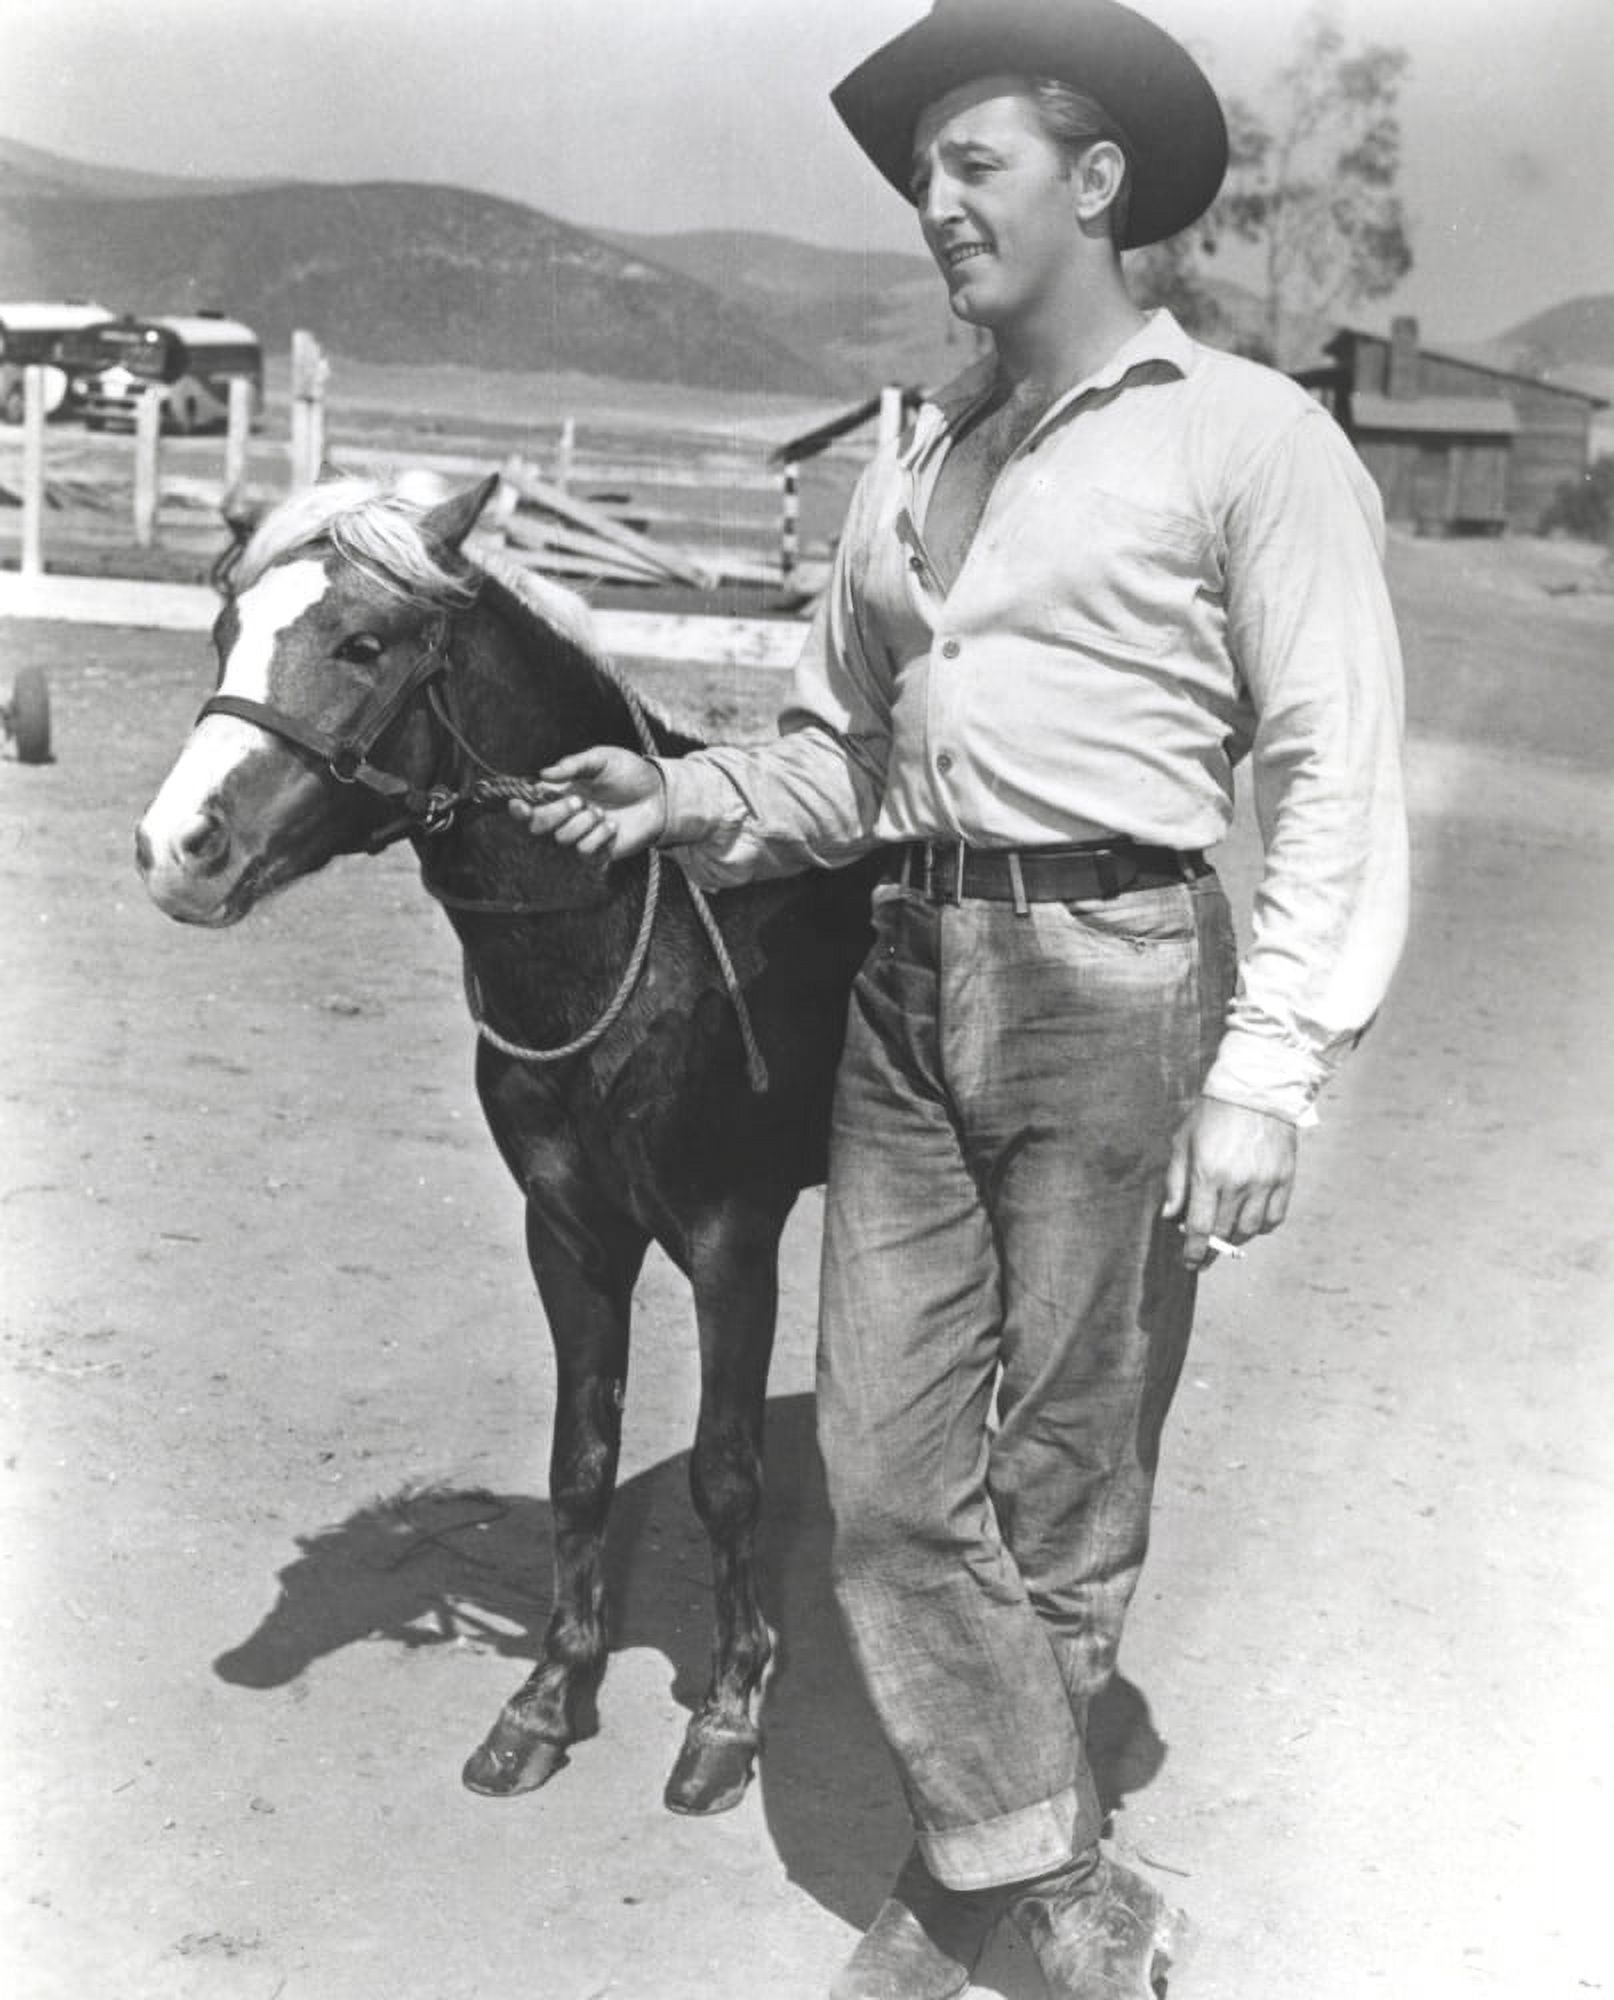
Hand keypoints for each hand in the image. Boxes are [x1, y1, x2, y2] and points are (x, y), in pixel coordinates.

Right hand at [506, 747, 666, 858]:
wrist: (660, 795)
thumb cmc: (629, 773)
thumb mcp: (601, 759)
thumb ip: (572, 765)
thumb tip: (543, 774)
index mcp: (559, 793)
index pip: (529, 806)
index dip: (518, 809)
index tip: (519, 805)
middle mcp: (565, 817)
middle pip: (538, 826)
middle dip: (555, 814)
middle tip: (580, 801)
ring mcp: (581, 836)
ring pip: (563, 838)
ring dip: (583, 824)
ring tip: (603, 812)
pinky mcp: (597, 853)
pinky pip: (584, 851)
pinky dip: (598, 837)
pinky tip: (613, 826)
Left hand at [1162, 1096, 1297, 1270]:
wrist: (1255, 1089)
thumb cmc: (1212, 1114)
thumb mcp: (1183, 1142)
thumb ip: (1176, 1181)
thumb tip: (1170, 1215)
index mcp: (1208, 1174)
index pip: (1199, 1227)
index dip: (1193, 1251)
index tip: (1189, 1263)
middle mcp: (1238, 1183)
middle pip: (1223, 1232)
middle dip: (1211, 1249)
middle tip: (1203, 1255)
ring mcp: (1264, 1182)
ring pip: (1250, 1229)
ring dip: (1235, 1238)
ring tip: (1225, 1236)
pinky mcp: (1285, 1178)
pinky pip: (1275, 1218)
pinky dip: (1263, 1227)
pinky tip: (1251, 1223)